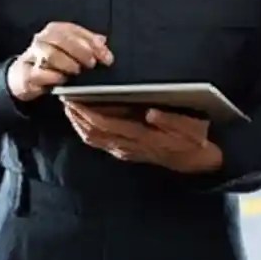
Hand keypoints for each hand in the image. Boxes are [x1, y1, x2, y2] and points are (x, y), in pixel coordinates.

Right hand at [7, 22, 113, 101]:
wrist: (25, 76)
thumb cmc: (53, 62)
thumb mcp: (71, 50)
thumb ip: (87, 44)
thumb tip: (103, 40)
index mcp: (54, 30)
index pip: (74, 30)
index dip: (92, 42)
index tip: (107, 57)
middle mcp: (42, 39)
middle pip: (62, 39)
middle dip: (81, 51)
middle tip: (92, 64)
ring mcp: (32, 55)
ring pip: (50, 54)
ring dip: (67, 63)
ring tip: (78, 71)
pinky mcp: (26, 74)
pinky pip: (39, 73)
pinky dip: (53, 76)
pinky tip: (62, 80)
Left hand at [63, 102, 223, 174]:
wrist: (196, 162)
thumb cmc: (192, 140)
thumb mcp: (190, 128)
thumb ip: (170, 121)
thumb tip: (151, 112)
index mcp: (141, 137)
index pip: (105, 124)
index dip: (86, 112)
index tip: (74, 97)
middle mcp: (128, 146)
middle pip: (92, 133)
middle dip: (76, 116)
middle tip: (64, 97)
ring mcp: (125, 151)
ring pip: (93, 140)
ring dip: (78, 124)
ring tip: (69, 106)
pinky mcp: (126, 151)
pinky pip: (100, 142)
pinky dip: (87, 130)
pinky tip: (83, 119)